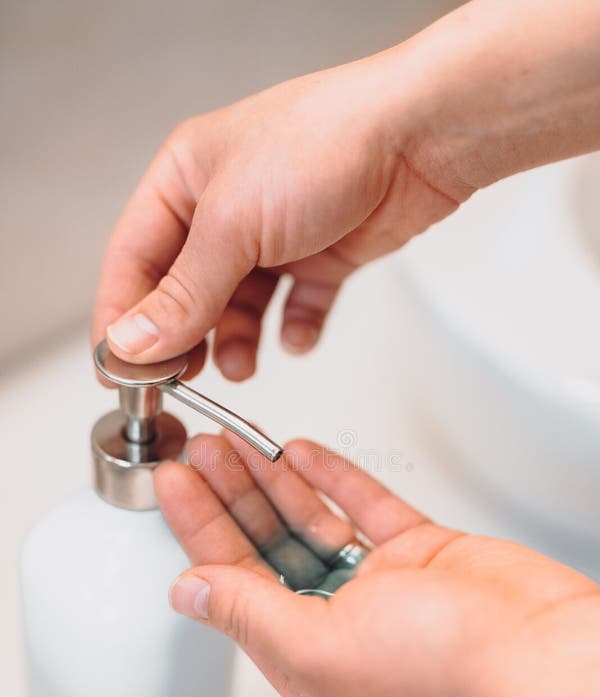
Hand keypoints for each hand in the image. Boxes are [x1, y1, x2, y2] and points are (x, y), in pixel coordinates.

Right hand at [93, 0, 599, 380]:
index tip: (118, 371)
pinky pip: (296, 306)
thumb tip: (133, 341)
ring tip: (239, 367)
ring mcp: (275, 234)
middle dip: (182, 337)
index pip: (133, 258)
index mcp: (185, 179)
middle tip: (180, 380)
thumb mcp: (233, 225)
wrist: (420, 138)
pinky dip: (293, 327)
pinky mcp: (322, 255)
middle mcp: (225, 207)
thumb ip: (183, 293)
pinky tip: (296, 336)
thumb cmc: (324, 145)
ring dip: (235, 341)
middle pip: (184, 289)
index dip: (122, 317)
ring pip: (237, 305)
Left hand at [159, 433, 599, 696]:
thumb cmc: (443, 664)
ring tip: (238, 440)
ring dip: (273, 480)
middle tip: (200, 450)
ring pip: (309, 521)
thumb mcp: (318, 644)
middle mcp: (337, 622)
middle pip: (266, 547)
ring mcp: (380, 584)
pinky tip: (300, 454)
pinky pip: (362, 508)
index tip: (174, 482)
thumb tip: (187, 593)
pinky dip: (332, 479)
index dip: (199, 528)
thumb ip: (247, 612)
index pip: (233, 582)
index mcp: (305, 657)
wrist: (533, 643)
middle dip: (230, 496)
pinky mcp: (417, 553)